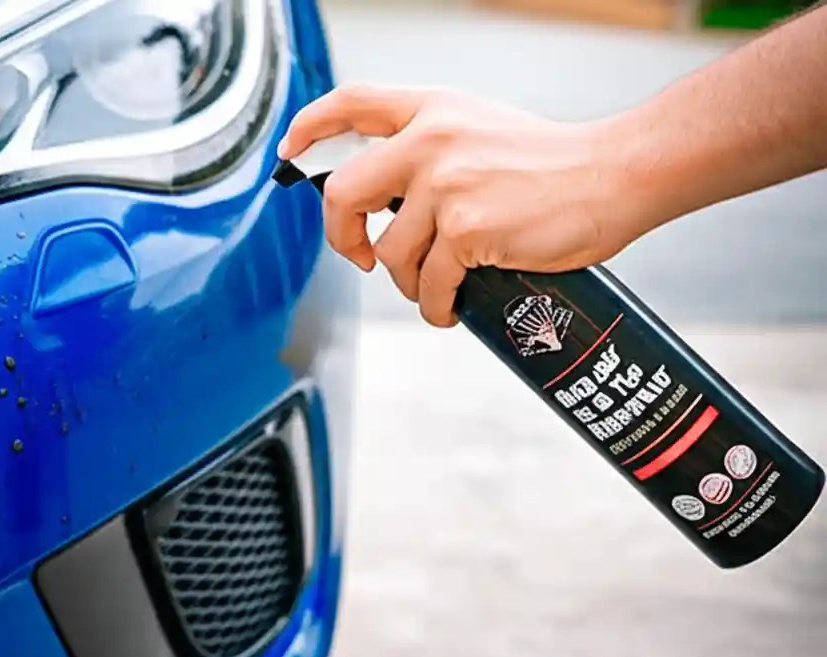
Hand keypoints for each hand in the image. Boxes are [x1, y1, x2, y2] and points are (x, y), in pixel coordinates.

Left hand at [278, 86, 649, 326]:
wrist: (614, 175)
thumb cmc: (552, 163)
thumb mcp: (480, 129)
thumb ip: (429, 148)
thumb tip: (383, 196)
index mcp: (431, 109)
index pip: (350, 103)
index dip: (309, 126)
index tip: (290, 151)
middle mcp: (430, 139)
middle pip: (343, 191)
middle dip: (341, 236)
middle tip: (362, 255)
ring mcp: (446, 184)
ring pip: (391, 251)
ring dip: (407, 281)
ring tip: (435, 285)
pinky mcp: (467, 228)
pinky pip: (428, 283)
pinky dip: (435, 305)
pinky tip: (450, 306)